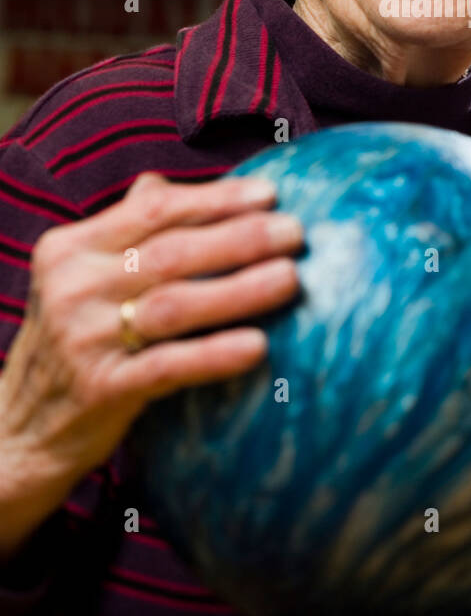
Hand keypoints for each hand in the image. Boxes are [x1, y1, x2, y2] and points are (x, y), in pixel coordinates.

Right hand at [0, 172, 302, 558]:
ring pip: (175, 305)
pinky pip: (168, 367)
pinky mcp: (100, 390)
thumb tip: (162, 184)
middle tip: (297, 232)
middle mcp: (74, 286)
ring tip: (291, 278)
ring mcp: (84, 339)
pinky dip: (215, 355)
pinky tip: (258, 346)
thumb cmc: (70, 339)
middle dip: (240, 238)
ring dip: (239, 290)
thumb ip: (121, 230)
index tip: (270, 195)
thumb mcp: (78, 276)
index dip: (215, 199)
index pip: (153, 210)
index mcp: (70, 248)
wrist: (17, 430)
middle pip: (172, 252)